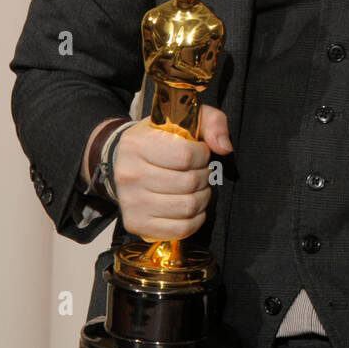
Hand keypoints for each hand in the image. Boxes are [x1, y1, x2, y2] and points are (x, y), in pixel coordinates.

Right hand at [110, 106, 231, 241]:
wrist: (123, 160)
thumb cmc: (160, 139)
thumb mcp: (185, 118)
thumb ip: (212, 122)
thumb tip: (224, 148)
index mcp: (137, 144)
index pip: (186, 156)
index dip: (203, 155)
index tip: (199, 152)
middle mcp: (129, 174)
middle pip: (189, 183)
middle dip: (205, 176)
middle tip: (200, 171)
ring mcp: (131, 202)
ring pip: (187, 207)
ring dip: (203, 198)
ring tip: (197, 188)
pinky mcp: (136, 224)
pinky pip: (180, 229)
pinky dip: (195, 219)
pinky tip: (191, 206)